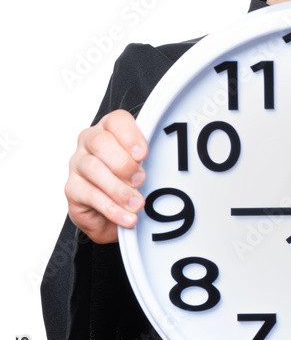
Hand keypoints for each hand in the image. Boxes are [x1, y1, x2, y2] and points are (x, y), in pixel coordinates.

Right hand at [65, 109, 147, 243]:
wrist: (111, 215)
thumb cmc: (129, 182)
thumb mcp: (143, 167)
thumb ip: (148, 161)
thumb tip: (169, 167)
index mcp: (109, 129)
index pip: (116, 121)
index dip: (130, 136)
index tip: (143, 155)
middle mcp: (89, 142)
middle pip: (100, 142)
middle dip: (124, 163)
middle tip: (141, 180)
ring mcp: (78, 164)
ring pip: (93, 168)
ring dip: (119, 189)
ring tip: (138, 204)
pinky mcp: (72, 188)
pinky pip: (90, 195)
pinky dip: (112, 209)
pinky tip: (127, 218)